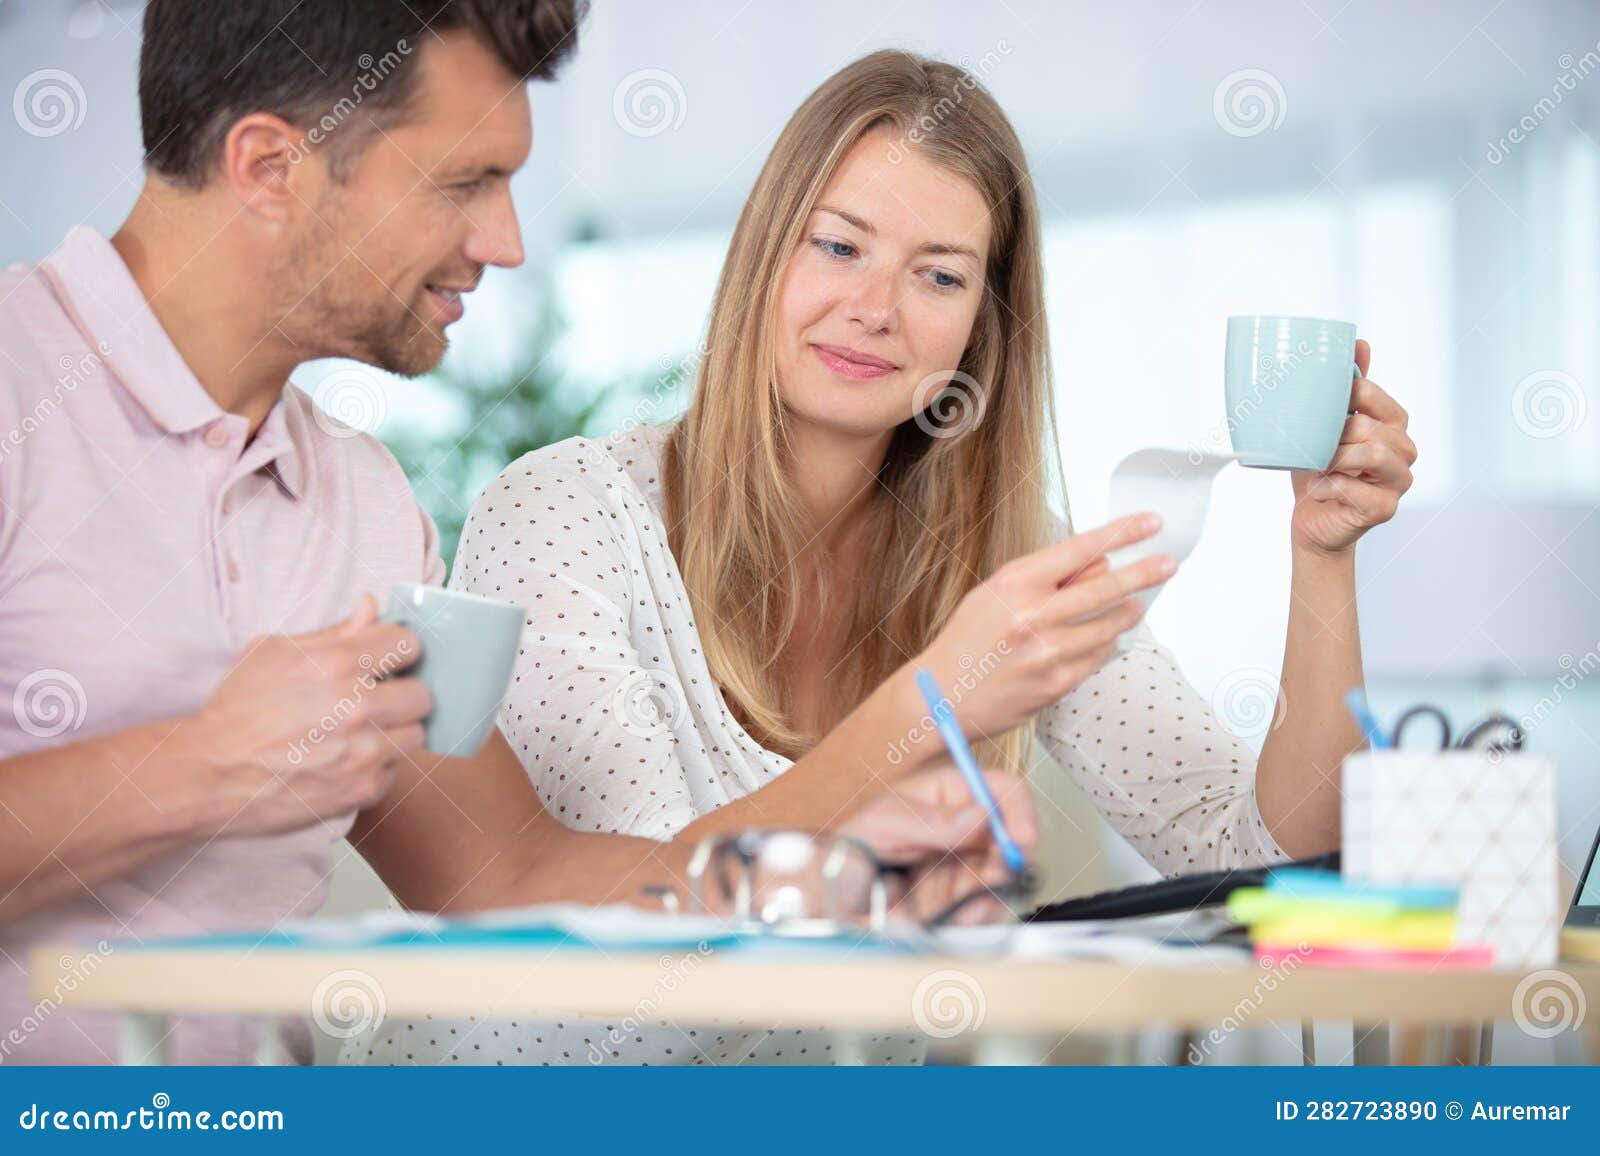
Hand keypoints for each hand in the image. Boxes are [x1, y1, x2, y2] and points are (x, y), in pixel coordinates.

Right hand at [180, 595, 431, 836]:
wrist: (207, 773)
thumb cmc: (238, 710)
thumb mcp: (273, 653)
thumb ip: (333, 632)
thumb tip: (371, 606)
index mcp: (337, 664)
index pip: (409, 643)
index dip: (397, 651)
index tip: (386, 661)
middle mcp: (357, 708)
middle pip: (423, 694)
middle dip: (401, 694)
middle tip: (376, 701)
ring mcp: (363, 753)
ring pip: (415, 735)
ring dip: (393, 733)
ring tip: (360, 733)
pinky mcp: (361, 790)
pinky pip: (395, 772)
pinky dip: (376, 767)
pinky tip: (345, 761)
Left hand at [835, 760, 1038, 924]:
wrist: (823, 900)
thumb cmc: (843, 849)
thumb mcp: (881, 825)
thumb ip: (931, 820)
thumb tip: (982, 814)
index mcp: (946, 795)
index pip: (1002, 791)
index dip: (1019, 813)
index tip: (1020, 841)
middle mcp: (961, 829)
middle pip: (1011, 841)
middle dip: (1006, 864)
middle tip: (990, 880)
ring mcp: (961, 866)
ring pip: (1002, 881)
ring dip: (989, 897)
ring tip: (959, 907)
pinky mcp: (957, 901)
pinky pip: (984, 910)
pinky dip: (976, 918)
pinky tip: (953, 919)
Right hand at [909, 513, 1174, 742]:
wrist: (940, 698)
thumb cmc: (967, 642)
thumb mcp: (995, 595)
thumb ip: (1047, 578)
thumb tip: (1100, 563)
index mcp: (1014, 583)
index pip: (1080, 549)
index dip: (1121, 533)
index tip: (1148, 523)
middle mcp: (1032, 616)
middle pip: (1106, 587)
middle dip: (1144, 572)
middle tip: (1168, 563)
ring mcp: (1048, 652)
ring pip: (1109, 625)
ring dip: (1126, 612)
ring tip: (1133, 605)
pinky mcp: (1058, 683)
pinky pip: (1098, 657)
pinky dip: (1102, 645)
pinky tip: (1096, 640)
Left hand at [1291, 340, 1416, 555]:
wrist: (1313, 519)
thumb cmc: (1319, 468)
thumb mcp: (1325, 425)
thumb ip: (1344, 388)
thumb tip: (1359, 342)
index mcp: (1392, 423)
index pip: (1372, 396)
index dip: (1340, 399)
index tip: (1315, 409)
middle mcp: (1404, 449)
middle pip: (1370, 427)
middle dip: (1333, 436)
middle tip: (1311, 447)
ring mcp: (1399, 481)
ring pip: (1372, 455)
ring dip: (1334, 459)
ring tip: (1317, 467)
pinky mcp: (1386, 508)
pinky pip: (1357, 489)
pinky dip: (1330, 487)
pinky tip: (1319, 490)